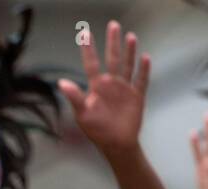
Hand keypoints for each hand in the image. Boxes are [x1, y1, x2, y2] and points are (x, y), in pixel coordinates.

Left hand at [58, 21, 150, 158]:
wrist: (116, 145)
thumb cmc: (97, 131)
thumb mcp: (82, 114)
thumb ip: (74, 97)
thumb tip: (61, 82)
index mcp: (96, 87)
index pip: (92, 63)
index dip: (88, 49)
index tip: (85, 33)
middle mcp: (110, 85)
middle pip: (112, 58)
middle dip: (112, 42)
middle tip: (113, 25)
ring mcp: (124, 89)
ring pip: (127, 65)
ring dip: (129, 51)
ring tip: (130, 36)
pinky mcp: (137, 96)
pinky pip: (142, 80)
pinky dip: (144, 69)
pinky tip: (145, 58)